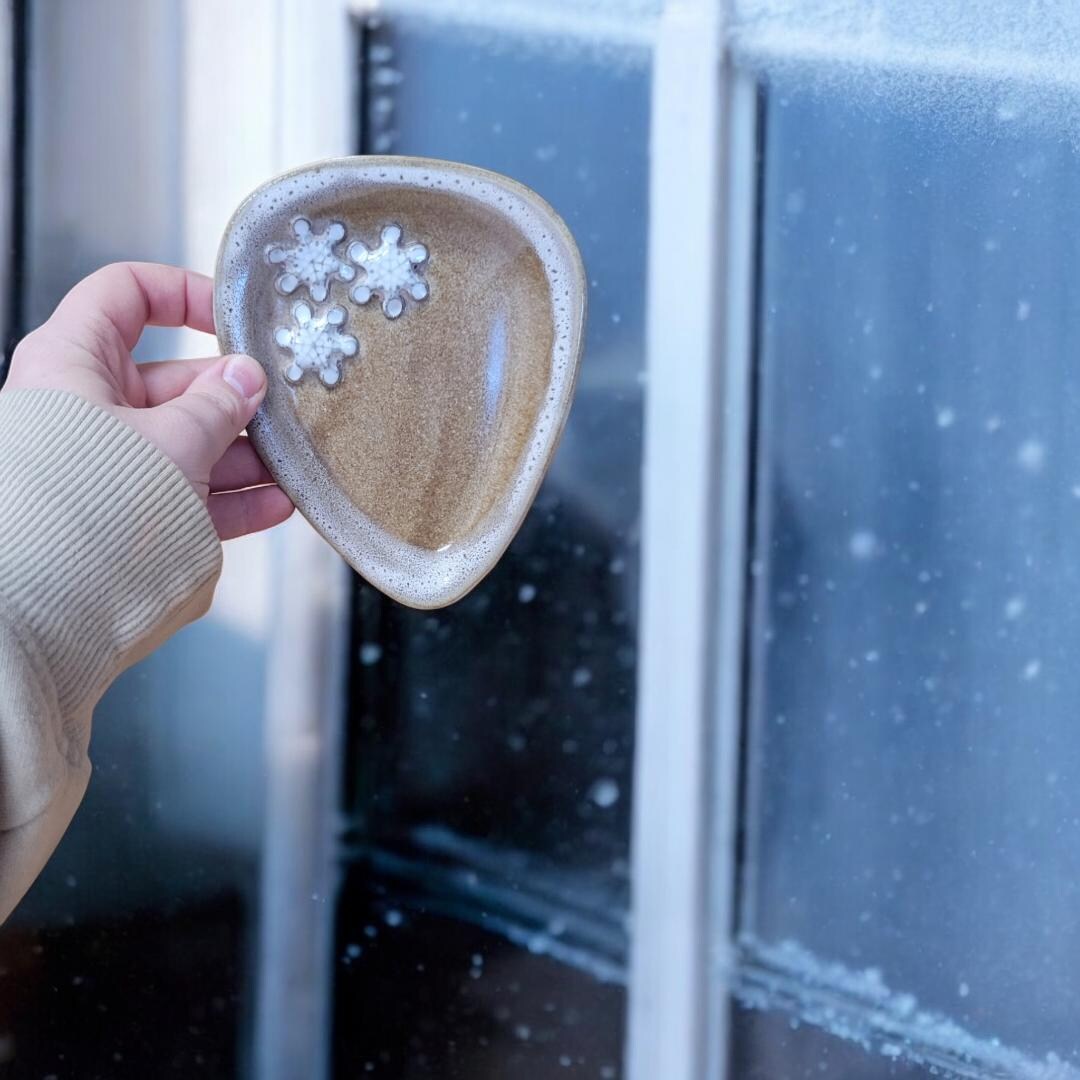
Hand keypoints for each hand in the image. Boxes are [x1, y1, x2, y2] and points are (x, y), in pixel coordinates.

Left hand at [3, 261, 292, 539]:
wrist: (48, 597)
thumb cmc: (85, 500)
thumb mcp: (171, 438)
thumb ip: (218, 404)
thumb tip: (247, 379)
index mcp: (74, 361)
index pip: (125, 295)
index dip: (181, 293)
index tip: (232, 317)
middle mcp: (86, 407)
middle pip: (174, 381)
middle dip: (234, 397)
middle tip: (281, 409)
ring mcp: (110, 461)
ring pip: (187, 442)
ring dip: (243, 454)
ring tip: (290, 463)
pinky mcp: (128, 512)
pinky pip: (189, 493)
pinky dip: (233, 499)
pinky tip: (276, 503)